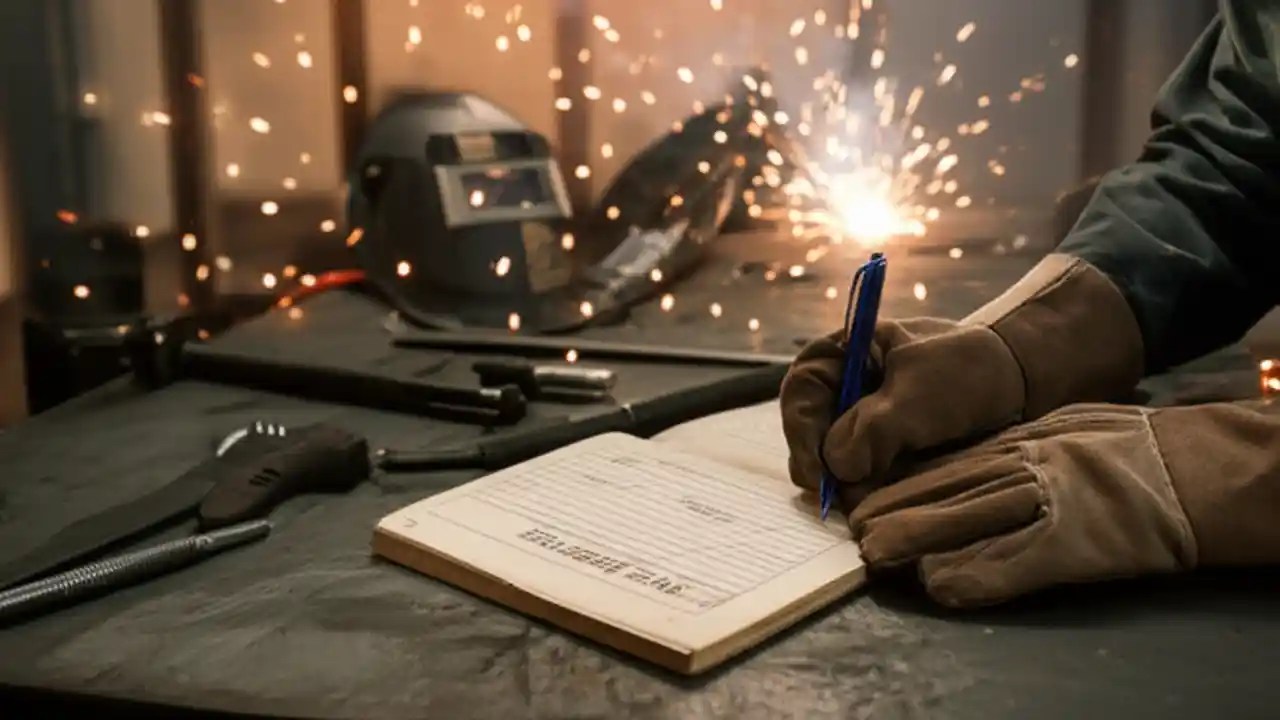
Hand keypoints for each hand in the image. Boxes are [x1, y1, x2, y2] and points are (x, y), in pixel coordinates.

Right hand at [780, 318, 1024, 495]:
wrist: (1019, 383)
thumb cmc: (969, 371)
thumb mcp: (921, 393)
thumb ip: (875, 428)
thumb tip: (838, 467)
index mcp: (844, 354)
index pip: (802, 390)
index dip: (801, 430)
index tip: (816, 468)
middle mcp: (844, 390)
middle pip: (809, 430)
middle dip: (819, 463)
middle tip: (834, 497)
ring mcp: (861, 422)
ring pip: (831, 459)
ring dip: (843, 482)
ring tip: (862, 502)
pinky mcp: (881, 452)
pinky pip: (858, 476)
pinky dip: (863, 491)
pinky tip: (877, 502)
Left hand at [849, 401, 1279, 606]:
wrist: (1184, 472)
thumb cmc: (1118, 452)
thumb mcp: (1052, 433)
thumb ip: (1004, 448)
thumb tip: (947, 468)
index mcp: (1015, 442)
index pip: (940, 462)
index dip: (898, 483)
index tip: (865, 498)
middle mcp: (1020, 468)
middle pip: (938, 488)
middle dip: (891, 511)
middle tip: (856, 530)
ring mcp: (1043, 506)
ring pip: (959, 520)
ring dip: (912, 540)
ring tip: (874, 554)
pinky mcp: (1067, 548)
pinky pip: (1006, 566)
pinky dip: (968, 577)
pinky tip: (936, 585)